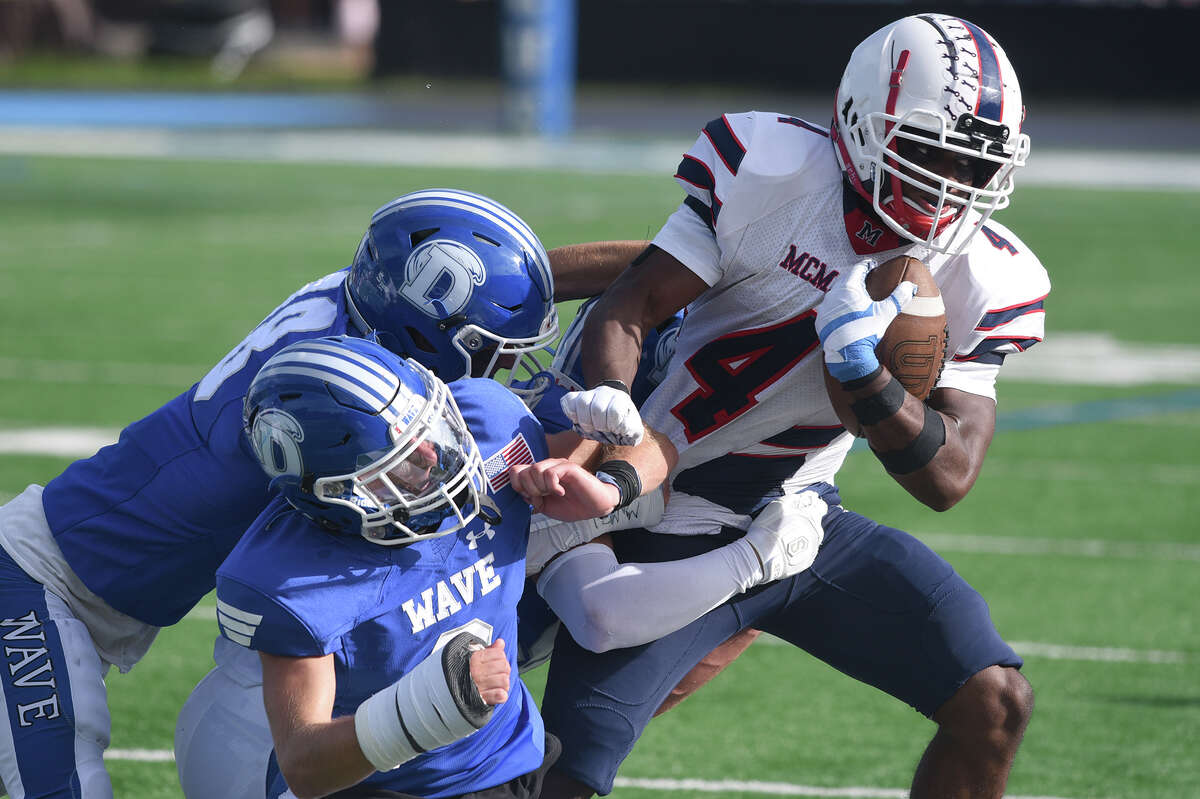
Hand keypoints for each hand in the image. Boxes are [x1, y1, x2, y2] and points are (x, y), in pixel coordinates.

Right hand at [468, 639, 509, 706]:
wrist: (449, 691)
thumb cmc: (467, 672)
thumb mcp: (476, 657)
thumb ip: (490, 649)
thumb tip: (500, 642)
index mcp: (475, 658)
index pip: (500, 654)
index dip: (502, 658)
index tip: (497, 663)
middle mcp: (476, 671)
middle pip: (504, 667)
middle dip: (505, 670)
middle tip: (499, 674)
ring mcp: (479, 686)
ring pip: (504, 680)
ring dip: (504, 683)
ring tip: (498, 685)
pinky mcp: (482, 699)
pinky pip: (500, 695)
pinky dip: (502, 695)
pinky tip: (499, 693)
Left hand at [510, 459, 620, 521]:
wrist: (595, 507)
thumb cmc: (572, 506)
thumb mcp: (546, 506)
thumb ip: (532, 497)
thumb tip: (521, 491)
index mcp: (539, 475)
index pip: (516, 470)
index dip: (517, 486)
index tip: (530, 498)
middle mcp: (547, 466)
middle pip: (523, 470)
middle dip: (529, 489)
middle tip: (542, 497)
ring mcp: (558, 465)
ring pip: (535, 470)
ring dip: (540, 487)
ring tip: (552, 494)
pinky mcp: (569, 468)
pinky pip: (550, 473)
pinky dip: (552, 486)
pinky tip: (561, 492)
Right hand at [560, 384, 643, 445]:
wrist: (613, 410)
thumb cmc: (622, 424)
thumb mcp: (633, 429)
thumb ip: (632, 431)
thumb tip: (625, 429)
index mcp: (621, 400)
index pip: (615, 410)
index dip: (613, 425)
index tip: (615, 430)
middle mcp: (606, 393)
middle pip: (597, 407)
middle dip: (598, 425)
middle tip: (602, 430)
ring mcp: (590, 393)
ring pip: (582, 401)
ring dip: (584, 420)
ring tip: (590, 427)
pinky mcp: (576, 396)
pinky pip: (568, 400)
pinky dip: (570, 413)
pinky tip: (577, 420)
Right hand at [744, 491, 827, 584]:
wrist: (762, 556)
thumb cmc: (768, 528)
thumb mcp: (779, 505)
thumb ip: (795, 499)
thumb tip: (806, 497)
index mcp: (811, 516)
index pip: (821, 506)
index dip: (814, 504)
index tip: (805, 504)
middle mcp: (816, 532)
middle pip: (817, 523)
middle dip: (809, 519)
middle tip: (793, 521)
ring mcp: (813, 547)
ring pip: (812, 537)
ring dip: (804, 534)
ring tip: (788, 536)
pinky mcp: (808, 560)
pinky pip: (807, 550)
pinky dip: (801, 547)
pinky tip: (788, 548)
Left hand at [815, 258, 916, 383]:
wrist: (848, 355)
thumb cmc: (866, 332)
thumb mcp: (886, 313)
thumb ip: (899, 297)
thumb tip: (910, 285)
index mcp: (848, 288)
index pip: (857, 269)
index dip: (867, 266)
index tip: (872, 265)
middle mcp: (833, 295)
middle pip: (845, 280)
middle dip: (855, 278)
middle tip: (865, 279)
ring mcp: (825, 308)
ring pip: (835, 294)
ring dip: (845, 292)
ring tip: (855, 296)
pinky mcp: (820, 321)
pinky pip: (829, 308)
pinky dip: (837, 307)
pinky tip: (844, 312)